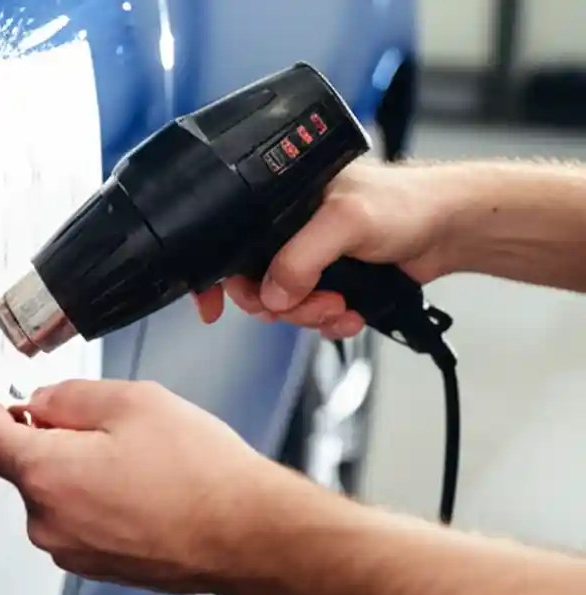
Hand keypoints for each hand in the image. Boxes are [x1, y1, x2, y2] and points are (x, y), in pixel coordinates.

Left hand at [0, 379, 296, 592]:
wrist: (248, 538)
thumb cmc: (199, 474)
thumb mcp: (132, 402)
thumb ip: (69, 396)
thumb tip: (39, 402)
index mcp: (45, 476)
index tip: (6, 399)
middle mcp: (47, 522)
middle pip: (23, 467)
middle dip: (51, 440)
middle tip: (108, 428)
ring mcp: (71, 551)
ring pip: (54, 494)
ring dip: (78, 472)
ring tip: (137, 463)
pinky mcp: (96, 568)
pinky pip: (79, 521)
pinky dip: (98, 501)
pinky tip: (143, 491)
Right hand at [194, 162, 460, 339]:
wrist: (450, 229)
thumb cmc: (406, 203)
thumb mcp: (345, 221)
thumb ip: (301, 257)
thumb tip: (272, 293)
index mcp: (280, 203)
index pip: (231, 242)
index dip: (217, 276)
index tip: (213, 307)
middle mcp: (290, 231)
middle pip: (256, 284)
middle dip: (281, 303)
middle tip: (313, 302)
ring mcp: (311, 260)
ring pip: (284, 305)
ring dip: (309, 315)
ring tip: (341, 306)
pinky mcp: (332, 283)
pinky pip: (311, 316)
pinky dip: (328, 322)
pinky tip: (350, 313)